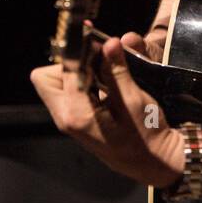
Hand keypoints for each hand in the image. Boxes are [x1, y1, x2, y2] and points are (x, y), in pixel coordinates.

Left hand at [30, 30, 182, 187]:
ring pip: (56, 85)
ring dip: (77, 72)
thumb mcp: (133, 100)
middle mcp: (65, 118)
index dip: (81, 51)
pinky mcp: (75, 121)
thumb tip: (110, 43)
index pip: (65, 69)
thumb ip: (117, 70)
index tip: (99, 40)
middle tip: (98, 60)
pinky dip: (82, 82)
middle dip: (70, 64)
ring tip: (104, 70)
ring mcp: (68, 121)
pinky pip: (68, 94)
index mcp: (75, 114)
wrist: (153, 162)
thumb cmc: (146, 135)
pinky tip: (105, 82)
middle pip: (48, 77)